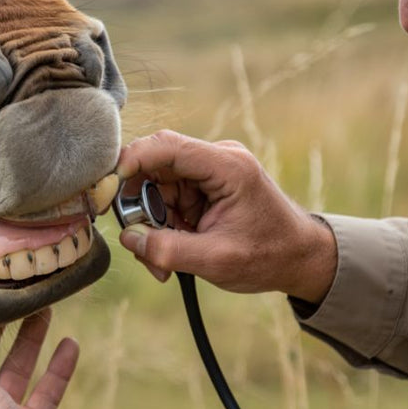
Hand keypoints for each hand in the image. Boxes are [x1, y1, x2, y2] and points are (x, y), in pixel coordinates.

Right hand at [115, 129, 336, 303]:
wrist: (301, 259)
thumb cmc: (269, 256)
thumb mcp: (217, 261)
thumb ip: (169, 250)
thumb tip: (129, 239)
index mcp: (227, 166)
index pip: (167, 146)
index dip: (131, 161)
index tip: (106, 188)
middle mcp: (216, 160)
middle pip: (155, 166)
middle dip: (138, 205)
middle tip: (138, 242)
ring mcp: (208, 171)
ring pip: (155, 186)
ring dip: (150, 223)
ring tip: (162, 262)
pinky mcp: (203, 186)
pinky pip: (166, 198)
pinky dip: (162, 226)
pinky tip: (171, 253)